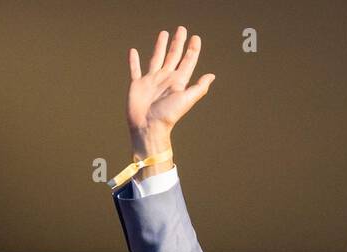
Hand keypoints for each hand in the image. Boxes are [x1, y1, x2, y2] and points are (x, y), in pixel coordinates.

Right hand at [127, 26, 214, 159]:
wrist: (148, 127)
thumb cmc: (167, 115)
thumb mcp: (186, 99)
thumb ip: (199, 87)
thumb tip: (212, 76)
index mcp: (178, 81)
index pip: (187, 61)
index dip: (192, 50)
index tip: (196, 37)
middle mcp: (165, 79)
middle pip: (173, 56)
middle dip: (178, 43)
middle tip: (181, 29)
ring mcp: (151, 81)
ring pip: (156, 58)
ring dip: (160, 46)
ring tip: (163, 33)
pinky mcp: (137, 85)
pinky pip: (135, 69)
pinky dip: (133, 61)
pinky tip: (133, 51)